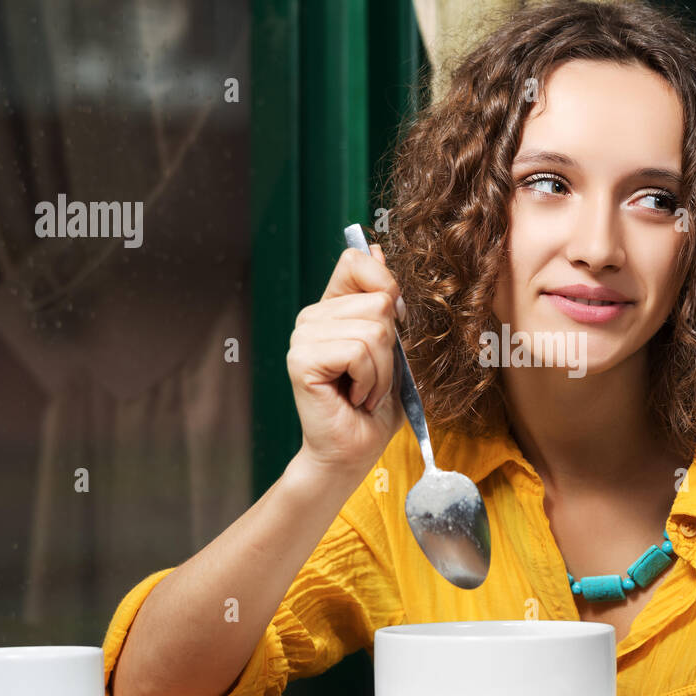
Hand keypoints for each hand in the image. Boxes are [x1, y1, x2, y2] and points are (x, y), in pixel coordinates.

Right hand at [286, 242, 406, 478]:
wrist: (354, 451)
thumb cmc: (376, 404)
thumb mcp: (392, 346)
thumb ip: (384, 300)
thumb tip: (375, 245)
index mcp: (332, 307)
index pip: (356, 261)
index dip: (386, 286)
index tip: (393, 326)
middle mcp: (312, 317)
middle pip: (378, 300)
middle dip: (391, 347)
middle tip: (373, 378)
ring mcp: (302, 337)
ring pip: (373, 329)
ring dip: (382, 371)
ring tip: (364, 391)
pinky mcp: (301, 360)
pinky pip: (358, 352)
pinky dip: (370, 380)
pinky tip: (354, 398)